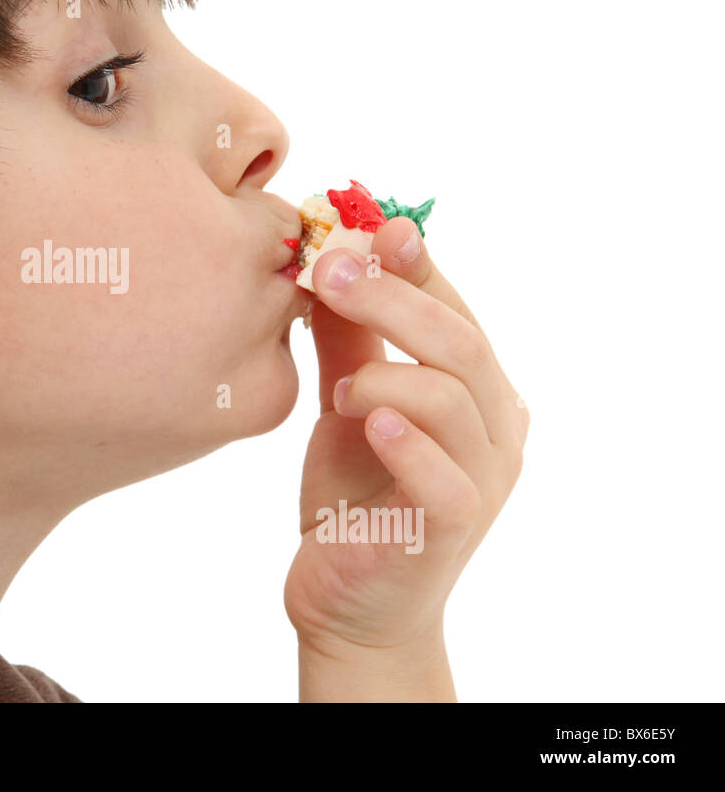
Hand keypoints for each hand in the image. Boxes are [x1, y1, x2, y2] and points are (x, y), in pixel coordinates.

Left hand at [284, 216, 527, 660]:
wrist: (349, 600)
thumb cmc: (354, 496)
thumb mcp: (347, 403)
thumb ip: (347, 341)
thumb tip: (326, 261)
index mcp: (476, 388)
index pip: (453, 309)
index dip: (414, 263)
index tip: (366, 223)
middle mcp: (496, 425)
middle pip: (458, 340)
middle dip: (393, 296)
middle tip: (331, 269)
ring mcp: (485, 475)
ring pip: (453, 395)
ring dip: (386, 372)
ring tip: (337, 392)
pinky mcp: (456, 525)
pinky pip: (445, 474)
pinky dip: (407, 440)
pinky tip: (367, 421)